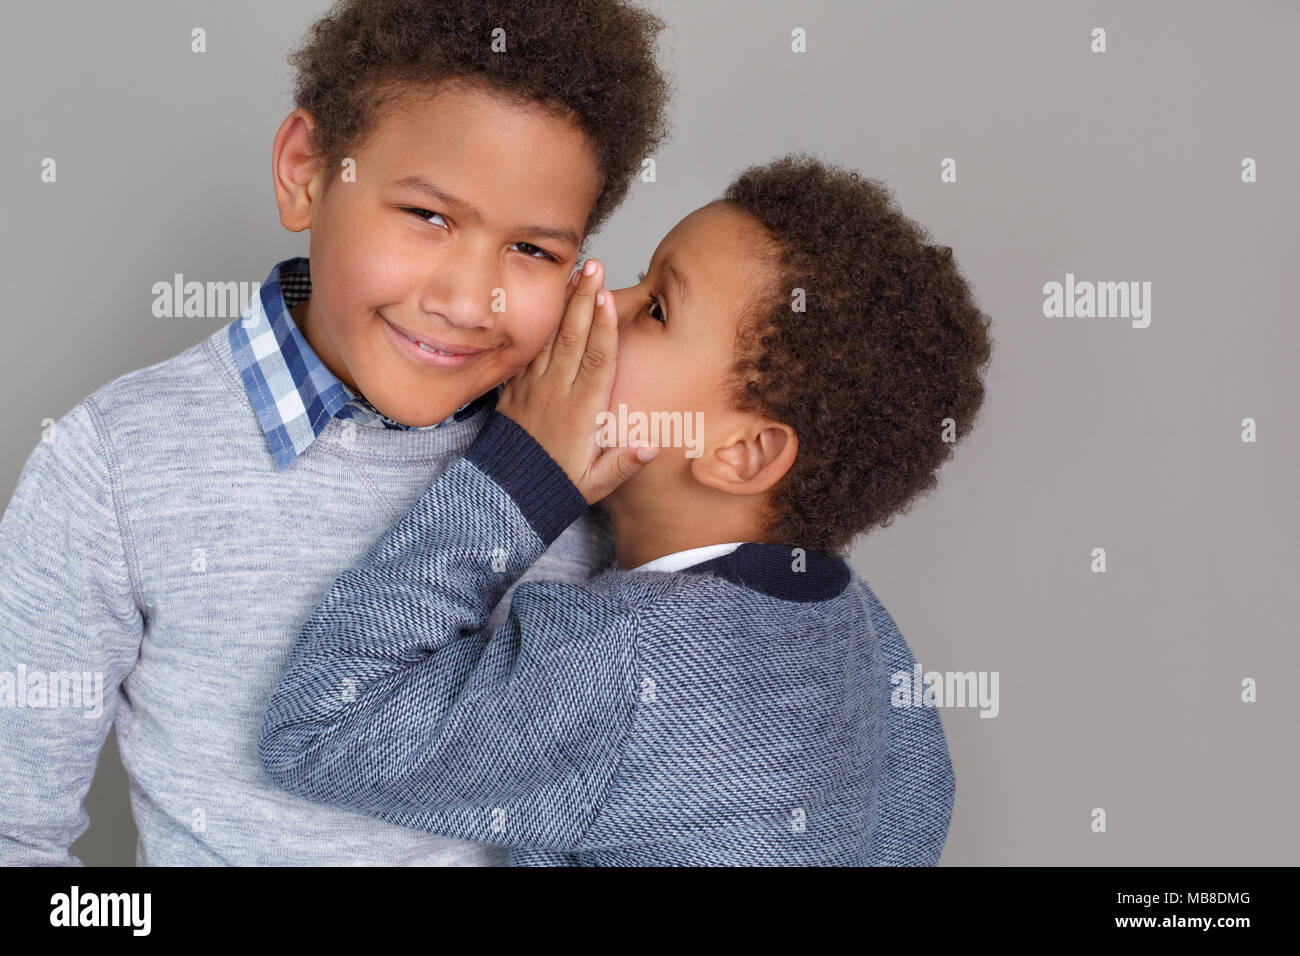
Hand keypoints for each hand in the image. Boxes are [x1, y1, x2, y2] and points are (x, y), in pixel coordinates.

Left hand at [496, 258, 657, 503]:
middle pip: (574, 338)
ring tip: (575, 273)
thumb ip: (622, 463)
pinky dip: (542, 323)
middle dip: (584, 300)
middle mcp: (558, 393)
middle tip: (594, 267)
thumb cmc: (557, 485)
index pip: (597, 362)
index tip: (607, 299)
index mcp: (582, 412)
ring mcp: (535, 387)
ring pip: (552, 338)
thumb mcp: (595, 483)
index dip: (604, 329)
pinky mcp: (518, 387)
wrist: (508, 491)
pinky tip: (549, 301)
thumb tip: (650, 447)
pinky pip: (531, 349)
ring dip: (564, 303)